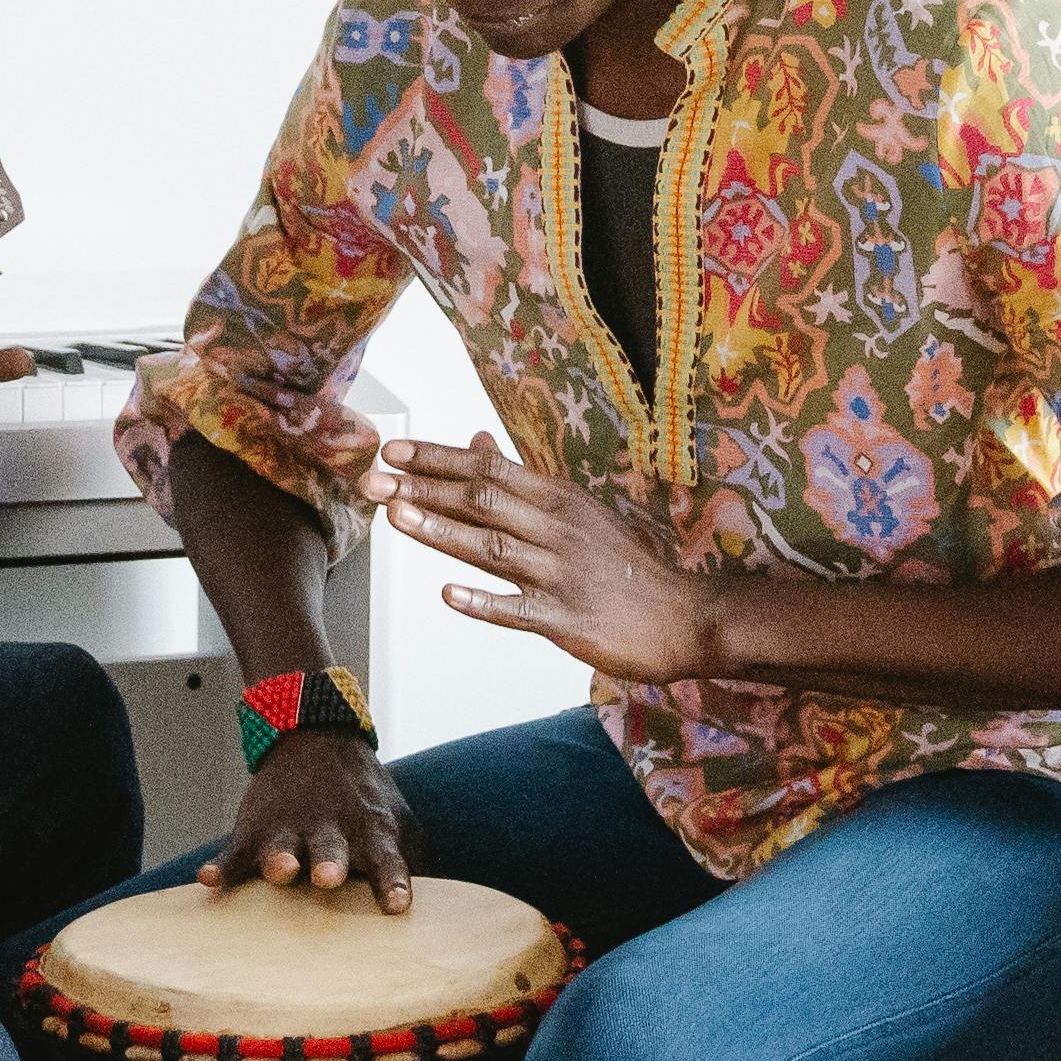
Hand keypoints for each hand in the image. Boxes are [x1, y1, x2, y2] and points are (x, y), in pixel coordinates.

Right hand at [198, 725, 411, 907]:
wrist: (315, 736)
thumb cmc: (364, 794)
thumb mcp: (398, 816)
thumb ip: (417, 859)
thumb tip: (447, 910)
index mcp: (370, 829)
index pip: (387, 859)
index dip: (393, 881)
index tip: (398, 906)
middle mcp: (330, 829)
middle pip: (331, 850)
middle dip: (330, 864)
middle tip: (329, 879)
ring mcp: (288, 829)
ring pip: (281, 849)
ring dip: (280, 860)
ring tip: (281, 872)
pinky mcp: (254, 830)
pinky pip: (234, 852)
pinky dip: (220, 866)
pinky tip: (208, 880)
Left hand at [368, 433, 722, 683]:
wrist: (687, 616)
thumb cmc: (626, 566)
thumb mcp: (580, 511)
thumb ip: (524, 481)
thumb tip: (478, 439)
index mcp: (559, 500)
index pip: (490, 467)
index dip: (439, 457)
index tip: (394, 450)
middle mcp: (557, 529)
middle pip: (483, 499)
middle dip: (424, 487)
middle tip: (373, 480)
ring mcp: (562, 575)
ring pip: (493, 547)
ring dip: (443, 532)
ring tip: (398, 517)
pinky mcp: (568, 620)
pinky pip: (520, 610)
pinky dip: (484, 602)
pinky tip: (450, 596)